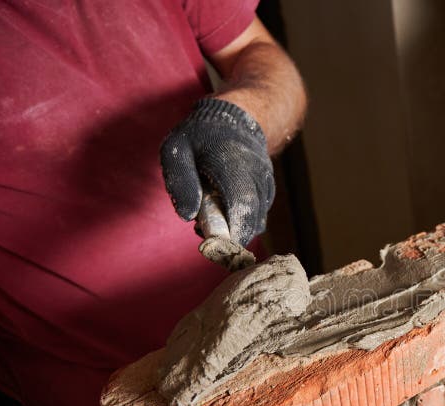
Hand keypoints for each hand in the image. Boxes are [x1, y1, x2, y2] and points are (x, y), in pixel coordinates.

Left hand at [160, 98, 274, 245]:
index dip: (233, 230)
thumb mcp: (176, 149)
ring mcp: (266, 184)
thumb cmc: (199, 137)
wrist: (235, 121)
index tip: (217, 246)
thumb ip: (179, 180)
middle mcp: (257, 174)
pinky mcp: (268, 193)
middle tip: (204, 236)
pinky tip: (223, 213)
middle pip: (252, 219)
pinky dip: (241, 223)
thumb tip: (188, 216)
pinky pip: (257, 217)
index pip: (242, 203)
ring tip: (209, 217)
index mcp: (233, 162)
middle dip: (230, 237)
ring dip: (234, 230)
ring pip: (256, 222)